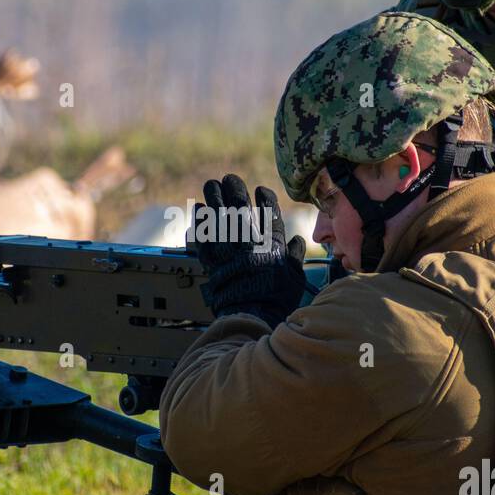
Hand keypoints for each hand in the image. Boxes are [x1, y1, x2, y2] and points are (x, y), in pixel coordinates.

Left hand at [188, 174, 306, 327]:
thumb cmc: (277, 299)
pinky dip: (200, 223)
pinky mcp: (213, 263)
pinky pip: (204, 237)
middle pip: (240, 210)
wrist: (253, 317)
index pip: (269, 215)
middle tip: (229, 178)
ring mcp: (230, 252)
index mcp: (273, 246)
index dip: (265, 200)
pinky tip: (198, 210)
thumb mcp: (294, 277)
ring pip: (220, 219)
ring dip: (214, 199)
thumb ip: (294, 256)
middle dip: (235, 190)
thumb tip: (296, 241)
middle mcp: (250, 244)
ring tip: (210, 184)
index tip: (261, 190)